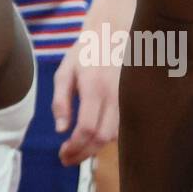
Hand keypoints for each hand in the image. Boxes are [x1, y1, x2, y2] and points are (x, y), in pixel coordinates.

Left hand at [52, 21, 121, 166]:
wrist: (114, 32)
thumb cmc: (85, 52)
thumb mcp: (65, 71)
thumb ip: (60, 100)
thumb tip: (61, 130)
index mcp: (94, 86)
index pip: (88, 128)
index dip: (75, 146)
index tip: (62, 153)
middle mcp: (114, 94)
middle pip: (102, 137)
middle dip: (84, 153)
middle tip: (67, 159)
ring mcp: (126, 98)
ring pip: (114, 135)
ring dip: (94, 148)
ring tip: (76, 151)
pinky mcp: (132, 100)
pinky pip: (120, 127)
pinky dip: (105, 138)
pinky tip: (90, 138)